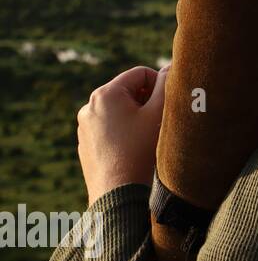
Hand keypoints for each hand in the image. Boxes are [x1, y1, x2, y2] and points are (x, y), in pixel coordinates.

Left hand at [77, 65, 168, 205]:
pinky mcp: (85, 142)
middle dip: (146, 102)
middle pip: (128, 91)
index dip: (160, 85)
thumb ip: (166, 86)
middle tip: (159, 122)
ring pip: (118, 110)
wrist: (117, 192)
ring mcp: (84, 125)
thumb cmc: (140, 150)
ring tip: (146, 138)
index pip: (141, 73)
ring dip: (135, 117)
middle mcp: (89, 106)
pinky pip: (108, 128)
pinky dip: (123, 132)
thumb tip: (170, 68)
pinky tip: (132, 150)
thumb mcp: (159, 114)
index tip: (168, 106)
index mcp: (106, 93)